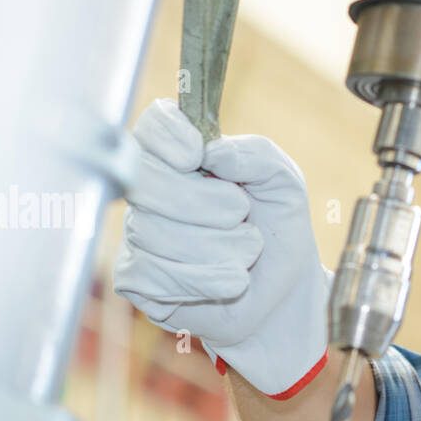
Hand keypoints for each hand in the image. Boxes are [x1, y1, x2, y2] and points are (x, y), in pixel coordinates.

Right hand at [113, 98, 329, 396]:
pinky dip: (203, 280)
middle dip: (199, 201)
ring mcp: (138, 235)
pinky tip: (233, 282)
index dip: (166, 138)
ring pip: (152, 233)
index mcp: (180, 156)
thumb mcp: (284, 183)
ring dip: (216, 246)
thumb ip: (256, 155)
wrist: (283, 292)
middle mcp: (150, 192)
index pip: (150, 128)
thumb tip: (212, 152)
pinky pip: (151, 274)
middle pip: (142, 182)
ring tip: (248, 251)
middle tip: (241, 213)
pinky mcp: (137, 280)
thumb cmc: (277, 229)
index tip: (197, 156)